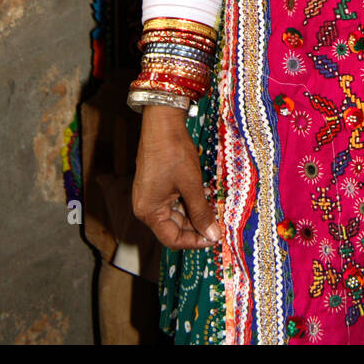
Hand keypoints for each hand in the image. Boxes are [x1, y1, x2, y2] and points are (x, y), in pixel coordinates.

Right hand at [132, 106, 220, 249]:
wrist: (162, 122)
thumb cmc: (173, 153)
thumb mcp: (191, 185)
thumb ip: (201, 212)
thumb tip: (212, 235)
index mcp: (149, 211)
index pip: (172, 239)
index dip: (194, 241)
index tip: (214, 238)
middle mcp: (146, 207)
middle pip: (173, 227)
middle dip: (196, 226)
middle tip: (218, 223)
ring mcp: (149, 195)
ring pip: (175, 214)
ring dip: (194, 213)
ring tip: (213, 208)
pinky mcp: (155, 185)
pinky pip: (173, 201)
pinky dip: (188, 201)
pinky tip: (203, 194)